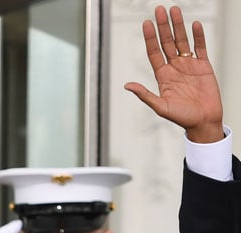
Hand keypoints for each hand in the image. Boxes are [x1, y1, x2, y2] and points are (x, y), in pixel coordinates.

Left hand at [124, 5, 223, 142]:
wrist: (203, 121)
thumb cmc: (182, 118)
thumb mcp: (160, 107)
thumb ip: (145, 94)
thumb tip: (127, 86)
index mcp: (162, 76)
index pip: (154, 52)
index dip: (150, 38)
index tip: (146, 23)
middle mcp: (174, 67)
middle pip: (167, 42)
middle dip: (163, 26)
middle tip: (159, 10)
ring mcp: (189, 65)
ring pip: (182, 41)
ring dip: (178, 26)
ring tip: (175, 10)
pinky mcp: (204, 66)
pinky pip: (200, 47)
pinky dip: (198, 36)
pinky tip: (195, 25)